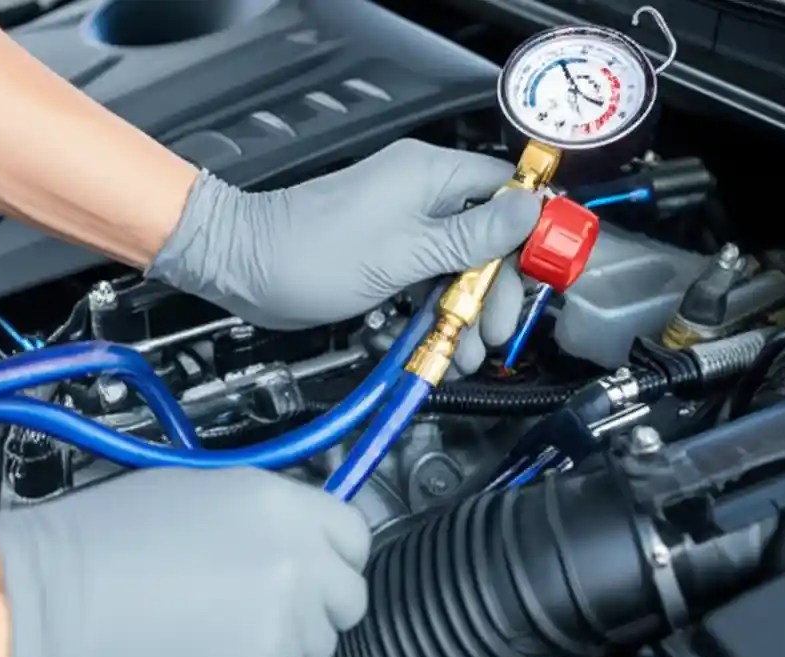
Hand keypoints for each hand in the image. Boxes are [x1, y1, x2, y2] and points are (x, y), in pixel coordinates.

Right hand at [0, 467, 370, 656]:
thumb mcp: (195, 492)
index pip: (356, 536)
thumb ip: (263, 513)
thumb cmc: (96, 543)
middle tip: (263, 609)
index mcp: (284, 511)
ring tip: (222, 642)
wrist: (42, 604)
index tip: (317, 567)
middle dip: (311, 607)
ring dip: (283, 656)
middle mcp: (295, 571)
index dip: (334, 554)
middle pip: (346, 601)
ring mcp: (278, 637)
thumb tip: (292, 535)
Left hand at [148, 139, 542, 374]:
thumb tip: (530, 210)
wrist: (242, 269)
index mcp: (429, 175)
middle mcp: (420, 195)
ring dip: (467, 312)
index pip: (506, 191)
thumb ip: (472, 236)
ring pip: (459, 269)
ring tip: (465, 353)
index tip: (541, 274)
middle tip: (494, 331)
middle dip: (496, 291)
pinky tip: (441, 345)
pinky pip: (427, 283)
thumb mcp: (406, 251)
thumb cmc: (309, 253)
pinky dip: (436, 314)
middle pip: (488, 241)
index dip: (530, 234)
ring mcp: (403, 228)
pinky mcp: (385, 257)